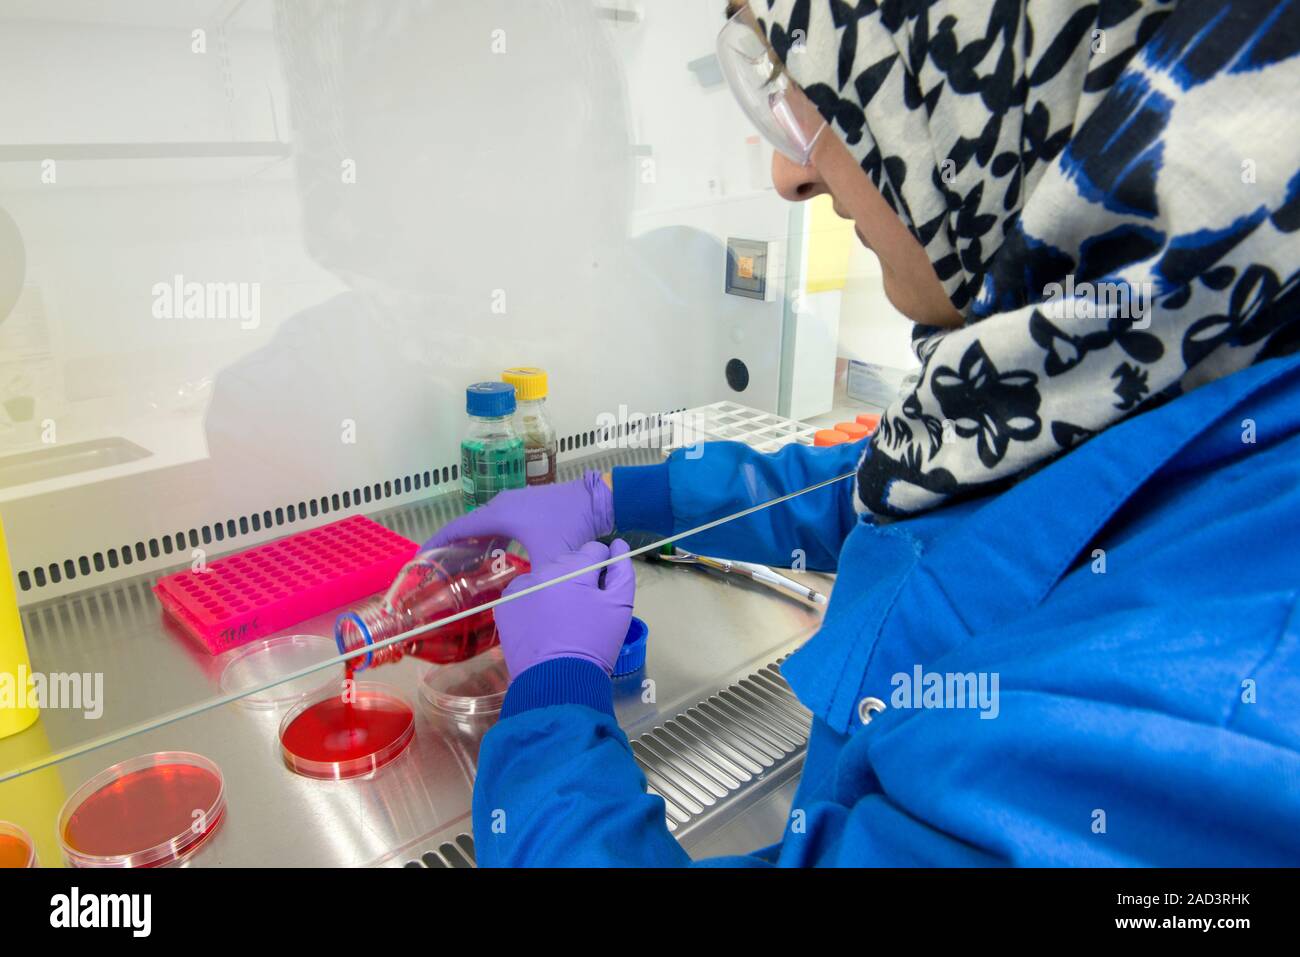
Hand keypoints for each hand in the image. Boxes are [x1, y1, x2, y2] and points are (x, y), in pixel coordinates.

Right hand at [422, 471, 613, 565]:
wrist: (598, 501)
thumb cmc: (572, 528)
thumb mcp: (550, 559)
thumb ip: (529, 580)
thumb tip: (512, 601)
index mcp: (500, 514)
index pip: (458, 528)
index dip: (437, 544)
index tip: (419, 560)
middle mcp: (502, 503)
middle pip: (467, 526)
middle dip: (451, 547)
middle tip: (438, 570)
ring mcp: (514, 501)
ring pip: (484, 524)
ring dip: (471, 543)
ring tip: (459, 566)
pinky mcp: (526, 504)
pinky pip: (498, 522)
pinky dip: (489, 537)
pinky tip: (491, 554)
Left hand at [494, 539, 634, 677]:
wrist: (557, 682)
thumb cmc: (595, 644)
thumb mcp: (621, 607)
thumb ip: (622, 570)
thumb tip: (618, 544)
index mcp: (575, 568)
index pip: (593, 551)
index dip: (602, 568)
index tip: (601, 590)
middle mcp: (544, 570)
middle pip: (568, 562)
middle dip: (578, 577)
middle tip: (583, 608)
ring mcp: (521, 586)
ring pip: (545, 575)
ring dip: (555, 587)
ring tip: (561, 617)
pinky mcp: (505, 604)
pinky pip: (524, 592)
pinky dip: (533, 600)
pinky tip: (542, 622)